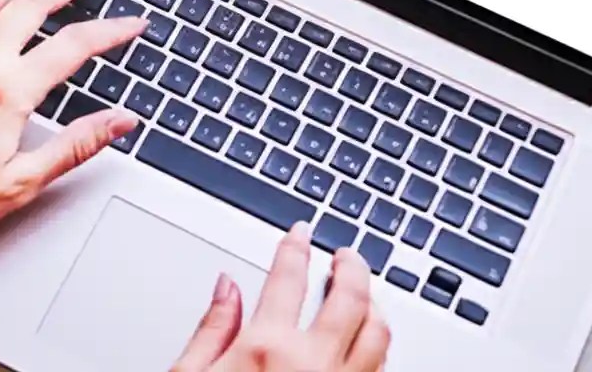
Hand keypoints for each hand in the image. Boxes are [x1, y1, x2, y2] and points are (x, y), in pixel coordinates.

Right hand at [174, 222, 390, 371]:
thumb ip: (210, 331)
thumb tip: (226, 286)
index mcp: (267, 349)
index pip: (288, 278)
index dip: (295, 247)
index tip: (300, 233)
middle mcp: (313, 365)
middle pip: (349, 296)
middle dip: (351, 265)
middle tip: (344, 254)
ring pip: (378, 332)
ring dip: (373, 304)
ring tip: (363, 292)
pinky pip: (380, 365)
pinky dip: (377, 343)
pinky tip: (367, 338)